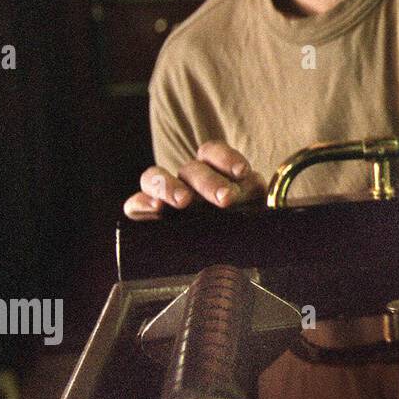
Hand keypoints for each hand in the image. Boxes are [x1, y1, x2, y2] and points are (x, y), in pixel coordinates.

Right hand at [123, 141, 265, 219]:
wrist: (229, 248)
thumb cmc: (243, 222)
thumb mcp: (255, 208)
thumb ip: (258, 198)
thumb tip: (262, 193)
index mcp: (214, 170)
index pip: (213, 151)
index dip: (226, 157)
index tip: (242, 173)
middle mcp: (188, 178)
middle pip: (191, 168)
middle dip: (208, 181)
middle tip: (225, 199)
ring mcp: (165, 194)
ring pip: (154, 177)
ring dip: (168, 186)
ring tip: (183, 202)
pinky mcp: (147, 213)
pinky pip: (135, 204)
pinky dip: (142, 203)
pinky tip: (154, 210)